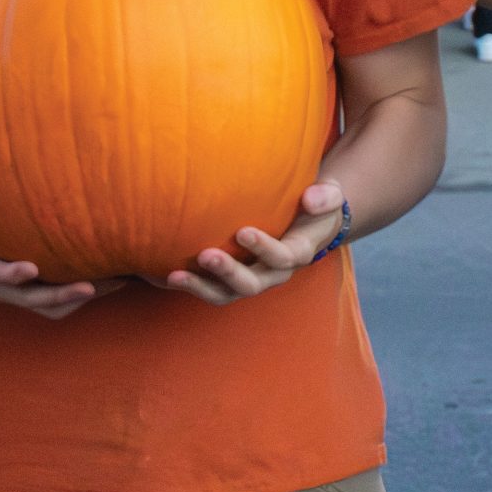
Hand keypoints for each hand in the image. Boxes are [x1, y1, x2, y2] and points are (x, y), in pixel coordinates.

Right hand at [0, 186, 123, 320]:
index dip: (5, 274)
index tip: (31, 269)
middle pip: (24, 298)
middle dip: (56, 296)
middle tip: (89, 286)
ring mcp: (11, 288)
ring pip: (46, 305)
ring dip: (79, 299)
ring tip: (114, 283)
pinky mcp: (30, 286)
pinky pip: (58, 299)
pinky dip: (84, 292)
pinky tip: (114, 275)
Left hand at [159, 181, 343, 304]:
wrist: (306, 222)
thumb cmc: (314, 206)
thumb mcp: (328, 197)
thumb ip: (325, 197)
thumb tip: (310, 199)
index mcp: (296, 254)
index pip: (282, 257)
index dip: (264, 249)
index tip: (242, 231)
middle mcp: (272, 273)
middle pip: (251, 284)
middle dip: (228, 273)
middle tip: (205, 255)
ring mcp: (250, 279)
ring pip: (226, 294)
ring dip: (201, 287)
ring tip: (175, 276)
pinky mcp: (231, 279)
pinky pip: (210, 288)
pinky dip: (189, 285)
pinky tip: (163, 274)